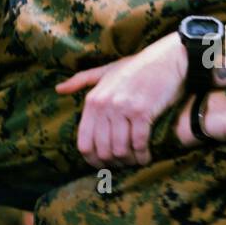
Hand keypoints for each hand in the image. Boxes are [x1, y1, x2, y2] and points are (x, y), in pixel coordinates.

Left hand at [55, 33, 188, 168]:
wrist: (167, 59)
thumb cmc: (137, 67)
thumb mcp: (106, 70)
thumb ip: (81, 80)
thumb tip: (58, 89)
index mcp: (93, 100)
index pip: (84, 143)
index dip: (93, 160)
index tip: (104, 164)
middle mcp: (104, 105)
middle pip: (102, 150)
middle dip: (114, 163)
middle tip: (124, 164)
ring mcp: (122, 108)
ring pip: (120, 150)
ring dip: (129, 161)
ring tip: (136, 160)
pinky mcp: (142, 111)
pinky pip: (139, 143)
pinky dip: (143, 155)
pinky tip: (147, 156)